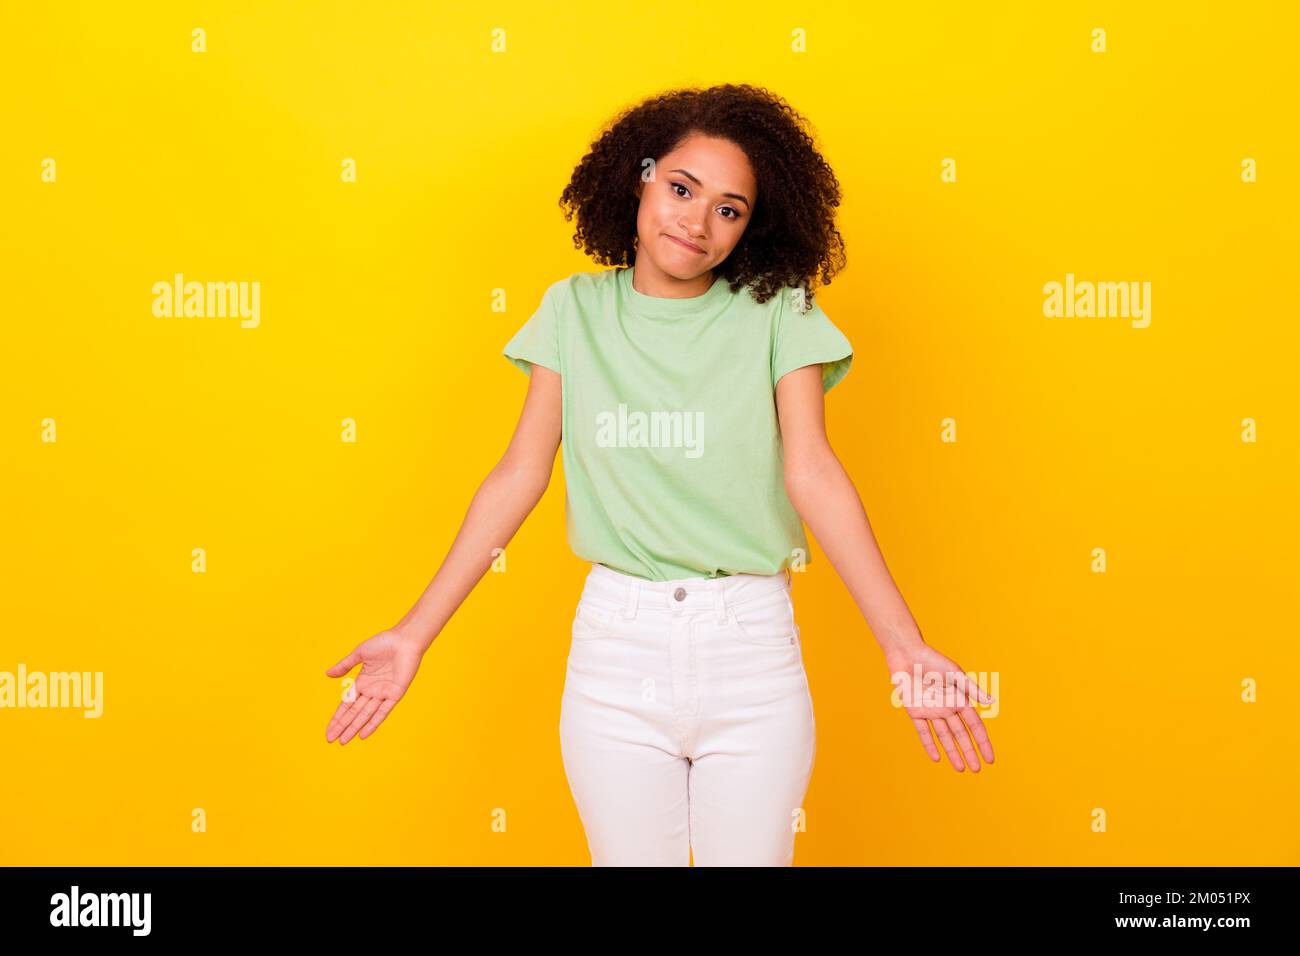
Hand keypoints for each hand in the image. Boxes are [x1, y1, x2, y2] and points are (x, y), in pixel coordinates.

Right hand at [324, 629, 424, 743]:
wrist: (405, 639)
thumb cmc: (384, 643)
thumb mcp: (360, 654)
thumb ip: (344, 666)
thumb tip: (327, 674)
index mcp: (363, 681)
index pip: (347, 703)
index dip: (337, 716)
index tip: (329, 729)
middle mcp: (372, 690)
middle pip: (354, 712)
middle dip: (342, 726)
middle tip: (330, 739)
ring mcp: (383, 693)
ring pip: (365, 715)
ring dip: (354, 727)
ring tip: (344, 741)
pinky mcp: (395, 694)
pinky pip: (383, 712)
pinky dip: (374, 723)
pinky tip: (364, 734)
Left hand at [883, 639, 995, 771]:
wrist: (906, 654)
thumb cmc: (933, 660)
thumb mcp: (955, 673)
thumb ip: (971, 689)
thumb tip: (991, 701)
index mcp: (960, 699)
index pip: (975, 726)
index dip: (982, 742)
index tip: (990, 759)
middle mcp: (947, 708)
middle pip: (961, 735)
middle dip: (969, 752)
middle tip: (977, 770)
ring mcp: (931, 711)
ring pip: (945, 737)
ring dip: (953, 752)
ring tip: (961, 769)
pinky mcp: (915, 711)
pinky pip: (924, 732)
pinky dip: (929, 744)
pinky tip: (937, 758)